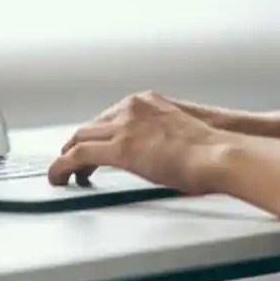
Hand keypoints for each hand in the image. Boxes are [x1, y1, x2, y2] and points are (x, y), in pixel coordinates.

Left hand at [48, 91, 233, 193]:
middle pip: (91, 126)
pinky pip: (77, 155)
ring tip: (64, 175)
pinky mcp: (119, 148)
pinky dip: (63, 168)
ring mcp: (124, 126)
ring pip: (80, 138)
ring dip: (69, 158)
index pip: (111, 116)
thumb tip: (159, 157)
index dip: (99, 136)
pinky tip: (59, 179)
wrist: (220, 153)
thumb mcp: (181, 133)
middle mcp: (132, 107)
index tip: (94, 148)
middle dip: (79, 145)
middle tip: (73, 164)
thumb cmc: (211, 150)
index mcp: (148, 101)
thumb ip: (164, 138)